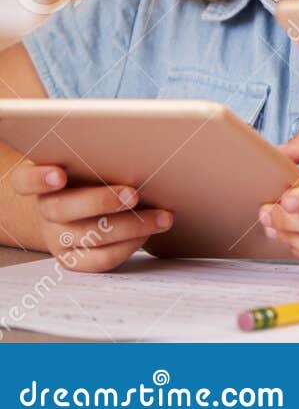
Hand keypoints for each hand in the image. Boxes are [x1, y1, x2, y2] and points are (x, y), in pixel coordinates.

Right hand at [7, 162, 171, 272]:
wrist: (80, 206)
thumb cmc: (91, 175)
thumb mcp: (89, 160)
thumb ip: (100, 157)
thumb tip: (138, 149)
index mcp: (40, 180)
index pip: (25, 180)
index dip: (40, 179)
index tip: (59, 175)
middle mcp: (45, 209)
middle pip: (62, 209)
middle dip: (101, 202)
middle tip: (134, 194)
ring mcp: (56, 237)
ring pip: (89, 236)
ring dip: (131, 226)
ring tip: (162, 217)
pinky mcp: (73, 259)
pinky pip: (101, 258)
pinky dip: (129, 246)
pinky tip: (149, 232)